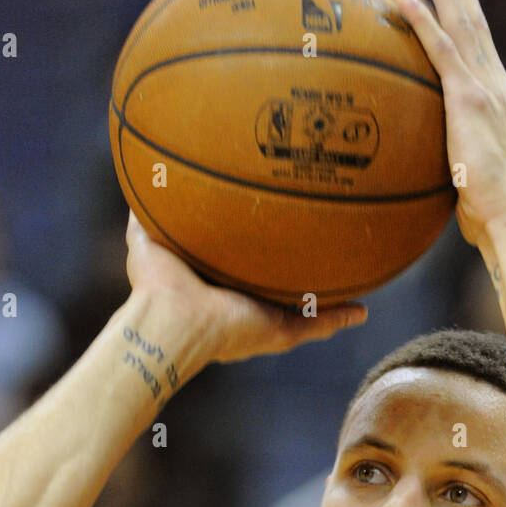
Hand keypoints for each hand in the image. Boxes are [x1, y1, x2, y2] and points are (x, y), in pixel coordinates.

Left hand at [124, 211, 366, 365]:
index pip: (242, 267)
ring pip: (305, 309)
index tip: (271, 234)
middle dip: (297, 275)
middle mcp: (243, 304)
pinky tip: (361, 311)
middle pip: (278, 288)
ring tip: (350, 281)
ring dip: (328, 299)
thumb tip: (144, 174)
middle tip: (317, 252)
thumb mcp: (149, 236)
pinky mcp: (278, 331)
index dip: (256, 253)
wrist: (172, 319)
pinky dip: (340, 319)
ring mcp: (264, 320)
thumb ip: (149, 208)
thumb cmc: (157, 285)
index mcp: (217, 286)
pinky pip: (317, 326)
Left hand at [395, 0, 505, 253]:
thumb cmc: (491, 214)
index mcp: (500, 101)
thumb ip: (456, 166)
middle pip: (475, 22)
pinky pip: (440, 47)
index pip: (482, 47)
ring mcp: (485, 88)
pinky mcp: (468, 98)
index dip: (469, 14)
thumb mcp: (472, 182)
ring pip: (460, 22)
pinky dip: (421, 18)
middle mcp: (497, 85)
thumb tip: (432, 179)